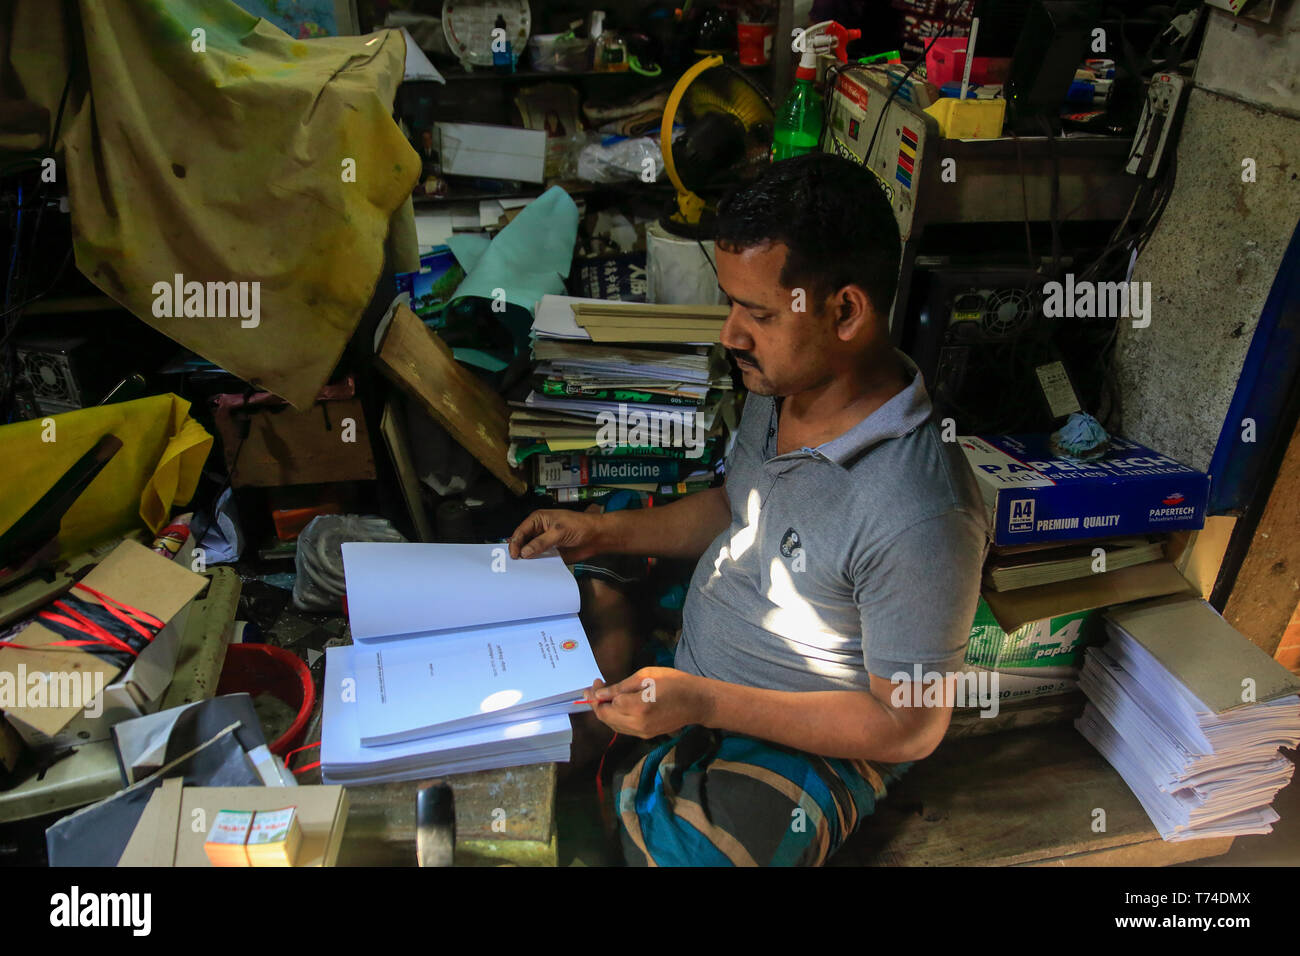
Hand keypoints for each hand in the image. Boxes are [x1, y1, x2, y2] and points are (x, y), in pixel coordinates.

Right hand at [508, 507, 606, 561]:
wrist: (597, 537)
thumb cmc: (580, 526)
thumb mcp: (559, 532)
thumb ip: (541, 542)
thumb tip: (524, 553)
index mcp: (538, 519)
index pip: (521, 531)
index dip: (515, 543)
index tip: (514, 555)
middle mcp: (538, 530)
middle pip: (523, 542)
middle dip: (519, 552)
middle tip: (513, 565)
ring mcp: (544, 542)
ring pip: (530, 552)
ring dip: (527, 560)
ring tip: (521, 570)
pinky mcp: (551, 552)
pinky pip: (540, 559)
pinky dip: (536, 564)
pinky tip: (533, 571)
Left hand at [586, 667, 711, 738]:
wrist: (697, 702)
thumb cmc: (674, 682)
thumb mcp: (647, 676)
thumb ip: (622, 686)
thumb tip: (600, 692)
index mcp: (639, 706)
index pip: (607, 703)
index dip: (598, 692)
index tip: (596, 682)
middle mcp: (638, 724)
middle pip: (606, 718)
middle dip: (596, 703)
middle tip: (595, 688)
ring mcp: (642, 733)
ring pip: (613, 725)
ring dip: (604, 712)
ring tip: (604, 696)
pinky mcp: (646, 736)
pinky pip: (623, 729)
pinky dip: (615, 718)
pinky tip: (617, 706)